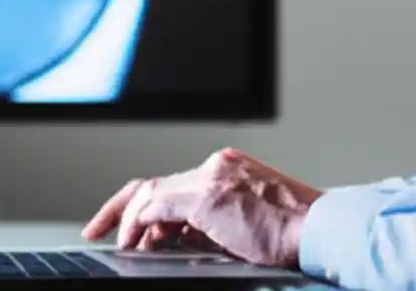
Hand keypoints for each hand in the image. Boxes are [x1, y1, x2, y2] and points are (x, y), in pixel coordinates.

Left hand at [81, 147, 321, 267]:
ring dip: (130, 223)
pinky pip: (155, 206)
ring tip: (123, 248)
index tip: (128, 225)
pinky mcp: (207, 195)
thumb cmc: (293, 233)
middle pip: (155, 183)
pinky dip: (139, 225)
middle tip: (97, 229)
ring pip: (151, 193)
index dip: (145, 204)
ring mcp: (211, 177)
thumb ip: (212, 224)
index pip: (175, 183)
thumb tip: (177, 239)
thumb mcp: (247, 223)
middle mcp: (217, 165)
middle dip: (121, 208)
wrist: (318, 229)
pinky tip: (134, 244)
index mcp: (229, 168)